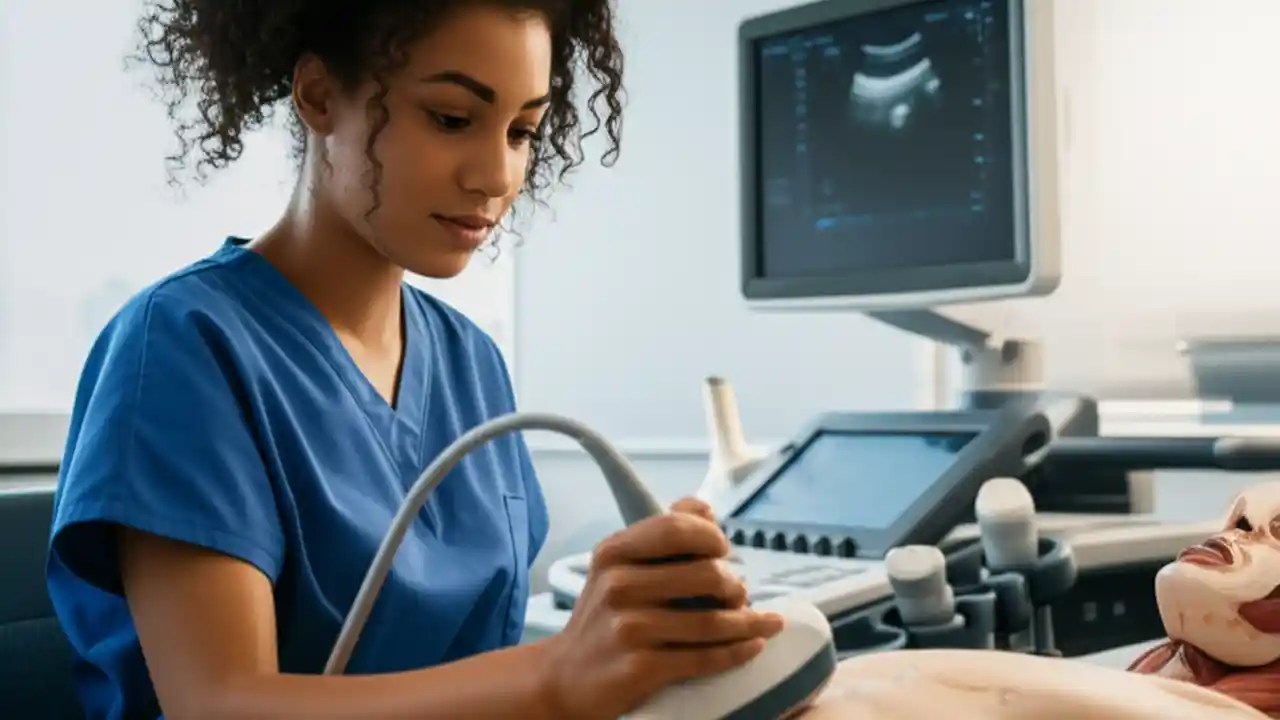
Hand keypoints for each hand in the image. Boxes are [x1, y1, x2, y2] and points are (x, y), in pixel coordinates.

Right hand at [539, 497, 783, 719]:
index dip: (711, 536)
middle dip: (735, 584)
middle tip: (738, 594)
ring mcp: (629, 628)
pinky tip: (755, 645)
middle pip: (706, 574)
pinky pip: (705, 657)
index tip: (724, 549)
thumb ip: (659, 535)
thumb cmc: (603, 615)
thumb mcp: (617, 567)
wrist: (566, 678)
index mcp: (613, 553)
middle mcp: (618, 586)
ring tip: (760, 621)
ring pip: (712, 620)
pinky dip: (738, 651)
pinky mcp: (640, 668)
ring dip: (747, 621)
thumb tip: (704, 509)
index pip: (677, 528)